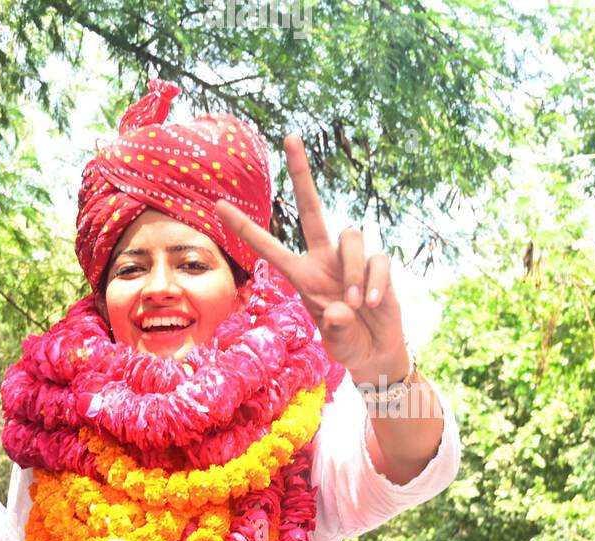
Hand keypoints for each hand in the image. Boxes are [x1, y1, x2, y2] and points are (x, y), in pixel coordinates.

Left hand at [214, 135, 410, 388]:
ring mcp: (350, 259)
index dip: (244, 227)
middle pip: (312, 209)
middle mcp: (323, 260)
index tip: (217, 205)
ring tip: (355, 306)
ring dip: (353, 273)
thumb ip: (335, 329)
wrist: (377, 351)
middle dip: (302, 173)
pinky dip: (375, 283)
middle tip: (289, 136)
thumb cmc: (348, 345)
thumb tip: (340, 310)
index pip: (268, 247)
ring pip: (350, 236)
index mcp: (300, 277)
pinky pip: (377, 260)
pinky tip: (373, 305)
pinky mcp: (377, 263)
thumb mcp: (336, 342)